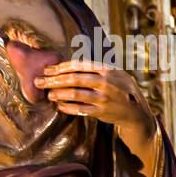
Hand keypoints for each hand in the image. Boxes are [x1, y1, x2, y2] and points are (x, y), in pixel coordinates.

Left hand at [36, 60, 156, 171]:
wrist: (136, 110)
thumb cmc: (120, 88)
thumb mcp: (114, 73)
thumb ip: (95, 68)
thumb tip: (70, 64)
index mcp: (107, 69)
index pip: (79, 65)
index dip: (61, 67)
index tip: (48, 69)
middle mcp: (105, 82)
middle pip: (74, 79)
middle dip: (54, 80)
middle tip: (39, 81)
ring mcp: (103, 98)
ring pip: (75, 94)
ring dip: (58, 93)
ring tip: (49, 93)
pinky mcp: (101, 112)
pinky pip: (79, 109)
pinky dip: (67, 107)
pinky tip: (60, 105)